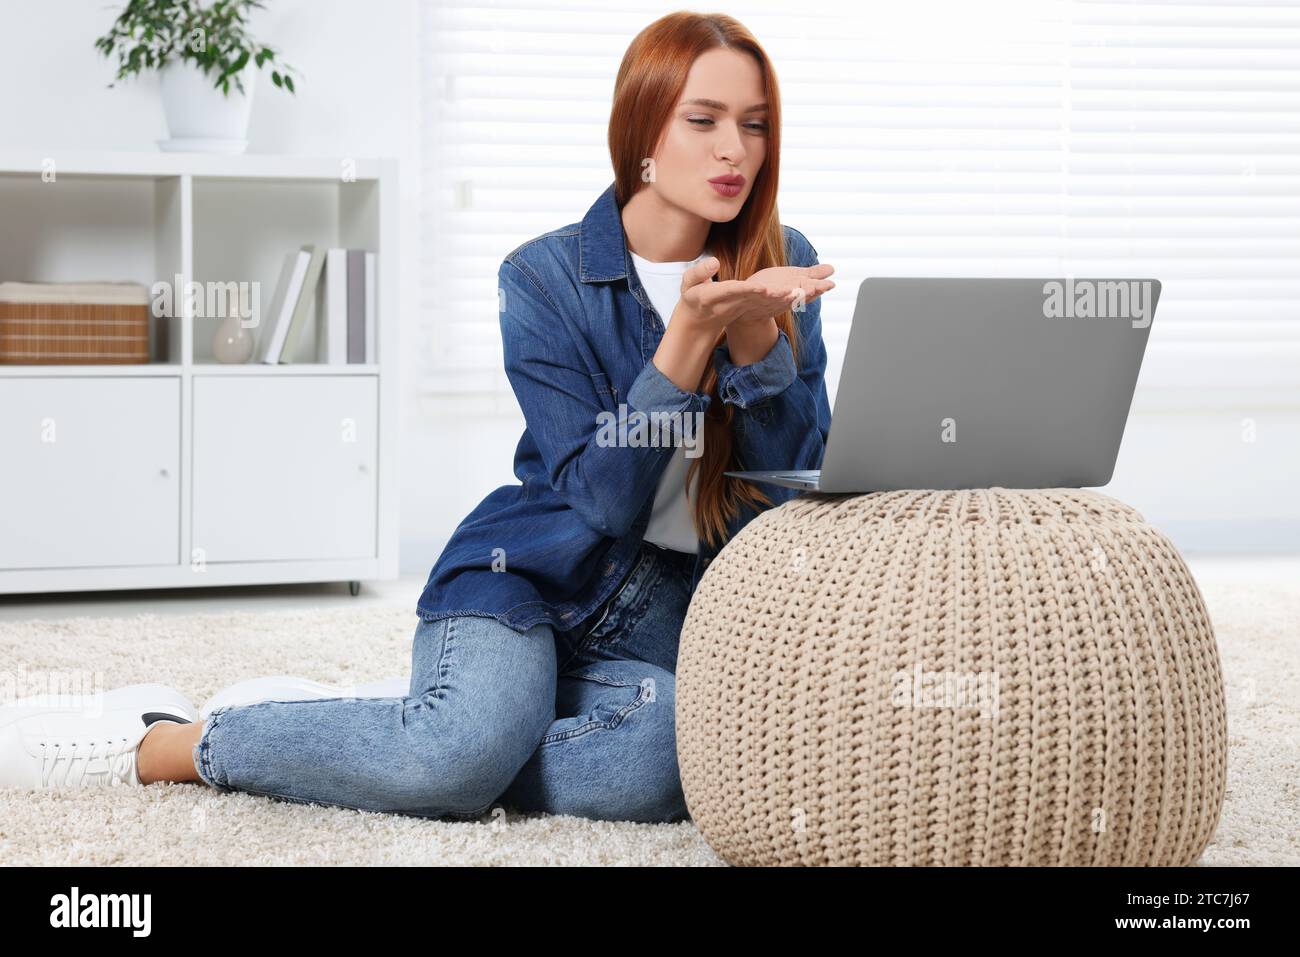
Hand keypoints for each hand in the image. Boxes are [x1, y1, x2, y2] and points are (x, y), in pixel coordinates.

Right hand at [673, 257, 815, 335]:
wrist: (700, 320)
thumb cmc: (692, 297)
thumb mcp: (688, 284)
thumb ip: (699, 273)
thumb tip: (714, 262)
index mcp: (714, 297)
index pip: (732, 292)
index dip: (748, 291)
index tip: (762, 288)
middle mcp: (732, 305)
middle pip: (755, 299)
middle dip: (773, 296)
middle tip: (791, 292)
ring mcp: (743, 309)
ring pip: (765, 304)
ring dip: (784, 300)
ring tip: (802, 292)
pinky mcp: (751, 309)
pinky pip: (768, 305)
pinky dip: (783, 301)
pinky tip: (800, 295)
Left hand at [739, 264, 834, 323]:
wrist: (749, 305)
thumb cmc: (774, 289)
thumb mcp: (796, 279)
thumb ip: (813, 275)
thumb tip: (832, 269)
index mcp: (796, 290)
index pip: (811, 290)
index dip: (819, 289)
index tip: (830, 285)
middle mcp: (786, 296)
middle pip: (799, 295)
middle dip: (808, 292)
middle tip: (818, 288)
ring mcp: (771, 298)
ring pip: (781, 298)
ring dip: (789, 296)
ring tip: (795, 292)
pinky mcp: (755, 294)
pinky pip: (759, 294)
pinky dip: (763, 293)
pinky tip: (766, 290)